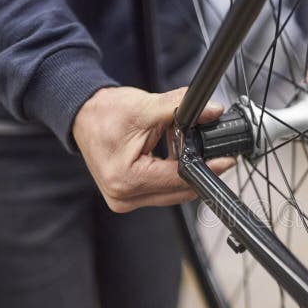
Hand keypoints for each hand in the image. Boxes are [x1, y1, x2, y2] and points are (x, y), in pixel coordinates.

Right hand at [73, 86, 235, 212]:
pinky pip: (163, 189)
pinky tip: (173, 153)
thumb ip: (181, 109)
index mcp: (125, 179)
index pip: (178, 179)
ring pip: (173, 192)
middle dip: (199, 170)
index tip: (226, 159)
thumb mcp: (145, 108)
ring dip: (186, 171)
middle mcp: (124, 196)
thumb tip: (212, 111)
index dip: (205, 167)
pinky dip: (173, 172)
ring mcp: (126, 200)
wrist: (81, 115)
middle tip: (216, 151)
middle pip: (179, 191)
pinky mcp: (129, 196)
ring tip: (183, 143)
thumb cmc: (104, 113)